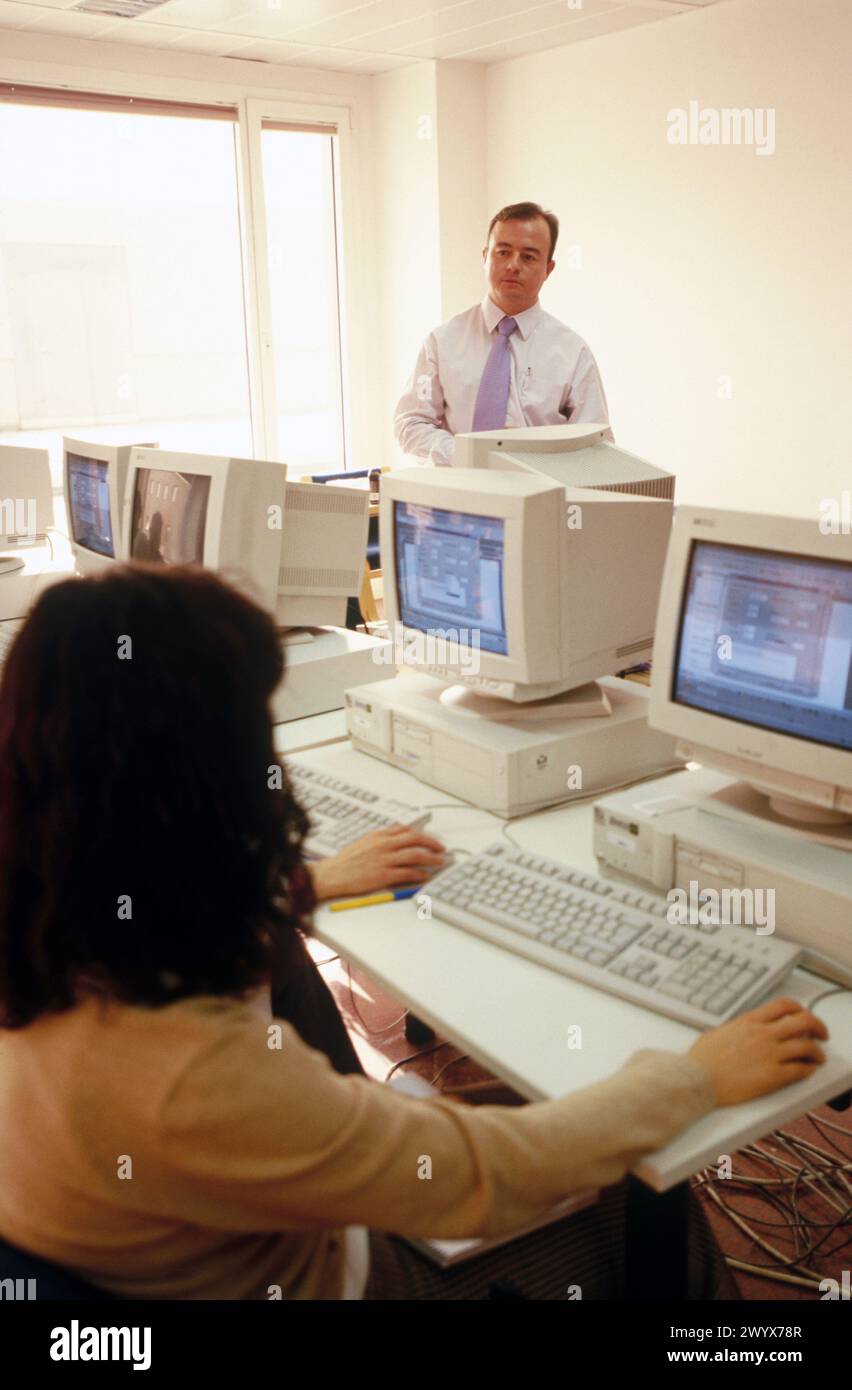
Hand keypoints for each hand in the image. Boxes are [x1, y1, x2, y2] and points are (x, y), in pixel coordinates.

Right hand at [308, 826, 447, 900]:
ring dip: (430, 858)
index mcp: (378, 835)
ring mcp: (384, 859)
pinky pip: (407, 873)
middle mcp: (383, 844)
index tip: (429, 839)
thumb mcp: (363, 842)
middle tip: (441, 849)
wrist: (332, 874)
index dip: (421, 834)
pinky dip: (419, 874)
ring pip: (415, 855)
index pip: (405, 830)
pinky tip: (424, 876)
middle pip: (415, 839)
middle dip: (431, 843)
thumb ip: (380, 840)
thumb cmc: (345, 861)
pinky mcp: (383, 875)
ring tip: (438, 862)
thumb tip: (395, 841)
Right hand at [688, 997, 828, 1106]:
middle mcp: (763, 1034)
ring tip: (818, 1058)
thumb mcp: (715, 1034)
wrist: (696, 1080)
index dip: (800, 1009)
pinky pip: (800, 1070)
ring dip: (817, 1052)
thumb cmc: (700, 1061)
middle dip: (818, 1027)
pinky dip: (809, 1070)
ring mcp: (769, 1055)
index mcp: (749, 1022)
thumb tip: (732, 1033)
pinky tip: (808, 1071)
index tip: (804, 1016)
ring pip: (807, 1046)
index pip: (784, 1005)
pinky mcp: (772, 1076)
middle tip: (821, 1035)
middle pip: (803, 1021)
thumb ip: (732, 1031)